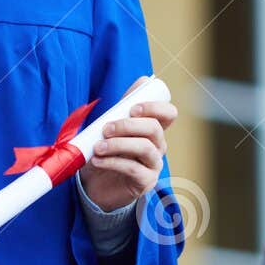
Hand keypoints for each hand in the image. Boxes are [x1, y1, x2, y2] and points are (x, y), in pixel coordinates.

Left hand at [78, 76, 177, 211]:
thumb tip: (144, 79)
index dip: (155, 107)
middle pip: (155, 128)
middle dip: (128, 125)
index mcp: (152, 129)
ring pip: (145, 148)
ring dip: (118, 144)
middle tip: (106, 128)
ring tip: (98, 147)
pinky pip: (133, 169)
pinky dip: (112, 162)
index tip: (132, 108)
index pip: (169, 113)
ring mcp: (154, 164)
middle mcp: (158, 146)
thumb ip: (126, 106)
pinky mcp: (145, 182)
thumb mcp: (113, 127)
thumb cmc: (106, 153)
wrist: (95, 185)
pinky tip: (97, 160)